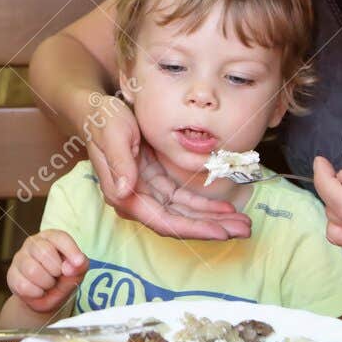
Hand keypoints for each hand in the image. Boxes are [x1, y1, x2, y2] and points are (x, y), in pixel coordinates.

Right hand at [7, 230, 89, 314]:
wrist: (45, 298)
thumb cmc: (62, 279)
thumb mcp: (76, 273)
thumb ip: (79, 267)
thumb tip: (71, 266)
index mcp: (51, 238)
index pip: (59, 237)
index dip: (70, 250)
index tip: (78, 263)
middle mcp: (33, 243)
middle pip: (44, 251)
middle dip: (56, 269)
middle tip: (58, 275)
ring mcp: (19, 257)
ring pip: (32, 270)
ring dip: (46, 283)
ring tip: (48, 284)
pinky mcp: (12, 274)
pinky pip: (24, 285)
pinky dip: (36, 293)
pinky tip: (38, 290)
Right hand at [84, 92, 250, 240]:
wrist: (97, 110)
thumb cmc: (102, 120)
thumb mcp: (112, 134)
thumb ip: (119, 162)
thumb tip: (124, 192)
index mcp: (123, 194)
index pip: (162, 220)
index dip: (192, 228)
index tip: (220, 232)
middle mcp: (136, 200)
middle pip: (178, 223)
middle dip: (211, 228)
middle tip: (243, 229)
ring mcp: (148, 192)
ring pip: (184, 214)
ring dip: (213, 220)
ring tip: (242, 223)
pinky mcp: (156, 184)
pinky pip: (184, 201)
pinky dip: (204, 205)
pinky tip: (225, 209)